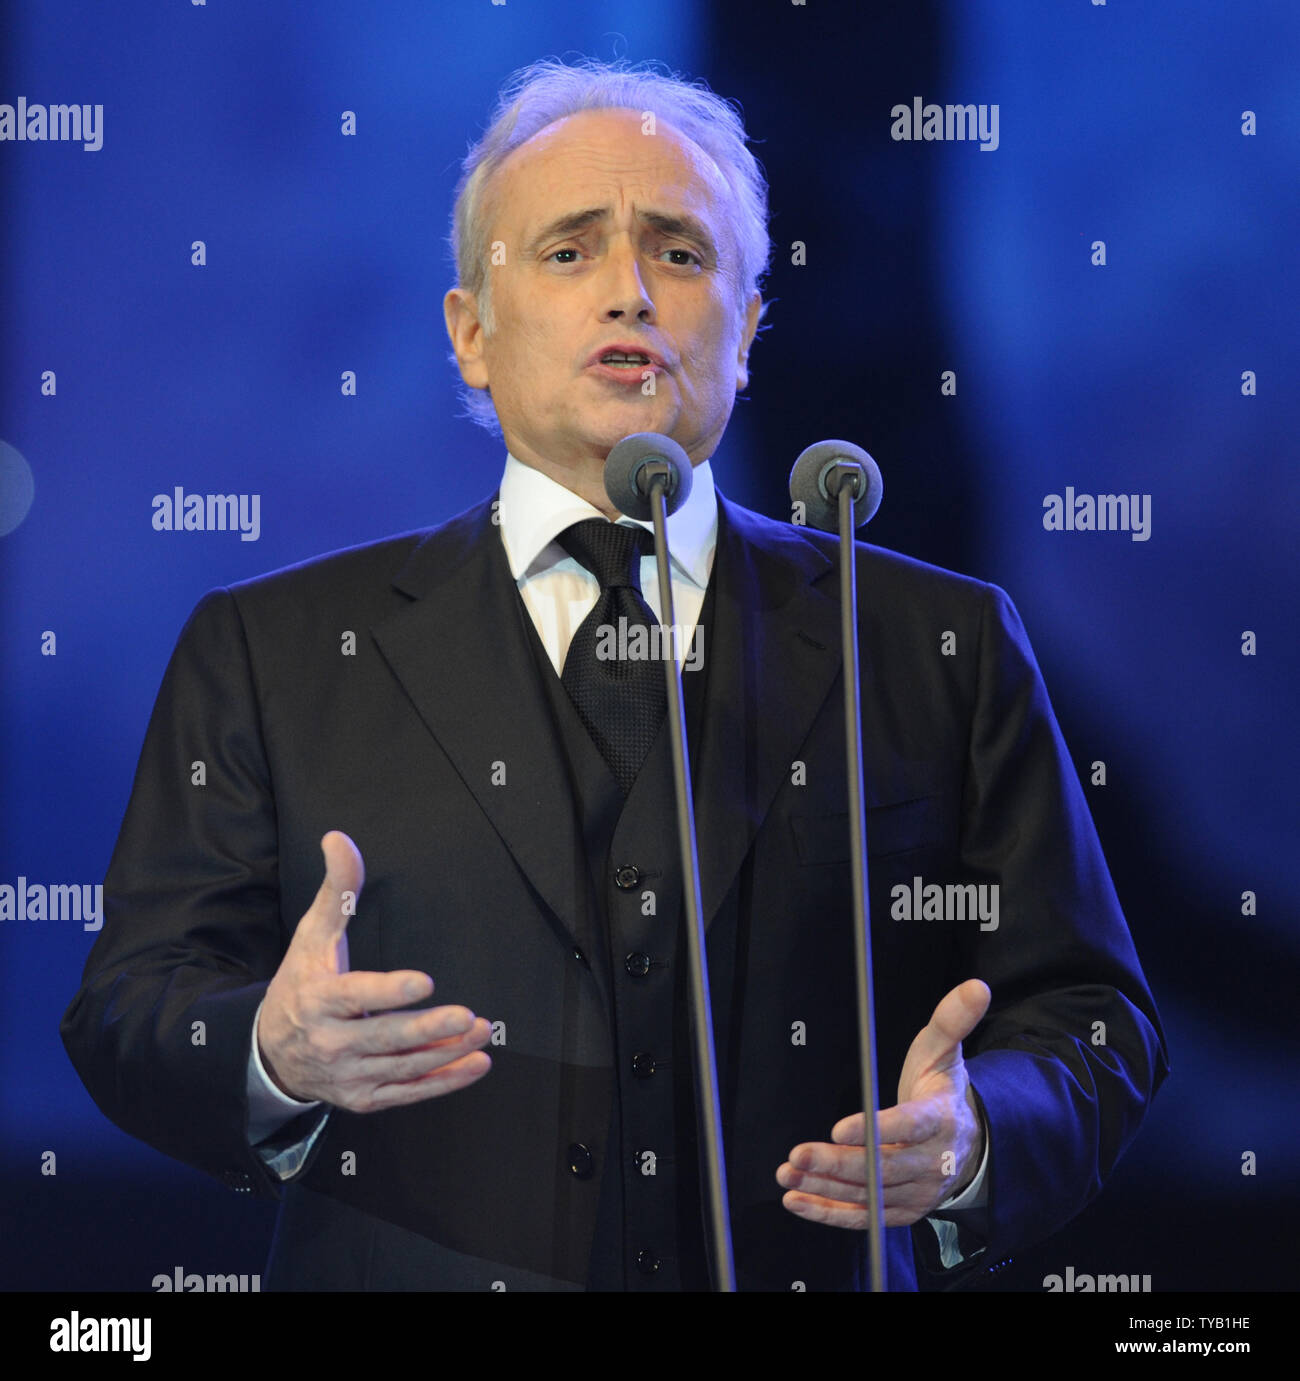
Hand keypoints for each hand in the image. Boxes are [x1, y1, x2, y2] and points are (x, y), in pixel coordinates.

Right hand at [258, 831, 492, 1110]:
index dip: (388, 992)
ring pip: (402, 1067)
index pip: (354, 996)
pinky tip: (476, 1063)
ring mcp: (347, 1075)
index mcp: (317, 1000)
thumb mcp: (312, 936)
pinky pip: (408, 1093)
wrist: (270, 1053)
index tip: (425, 982)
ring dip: (445, 1052)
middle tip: (467, 1015)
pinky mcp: (364, 1098)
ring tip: (482, 1030)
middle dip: (427, 1028)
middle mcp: (330, 1043)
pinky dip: (443, 1082)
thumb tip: (339, 838)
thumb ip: (336, 890)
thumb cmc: (301, 984)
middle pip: (384, 1038)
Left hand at [776, 978, 990, 1227]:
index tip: (838, 1128)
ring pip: (869, 1195)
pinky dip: (829, 1213)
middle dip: (837, 1163)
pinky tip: (797, 1200)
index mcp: (940, 1120)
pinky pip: (865, 1217)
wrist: (969, 1142)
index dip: (875, 1130)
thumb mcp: (945, 1051)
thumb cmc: (943, 1089)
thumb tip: (976, 985)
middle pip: (882, 1167)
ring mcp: (918, 1191)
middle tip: (797, 1154)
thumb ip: (952, 1020)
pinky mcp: (904, 1211)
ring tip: (787, 1172)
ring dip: (825, 1187)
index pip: (908, 1126)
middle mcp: (931, 1162)